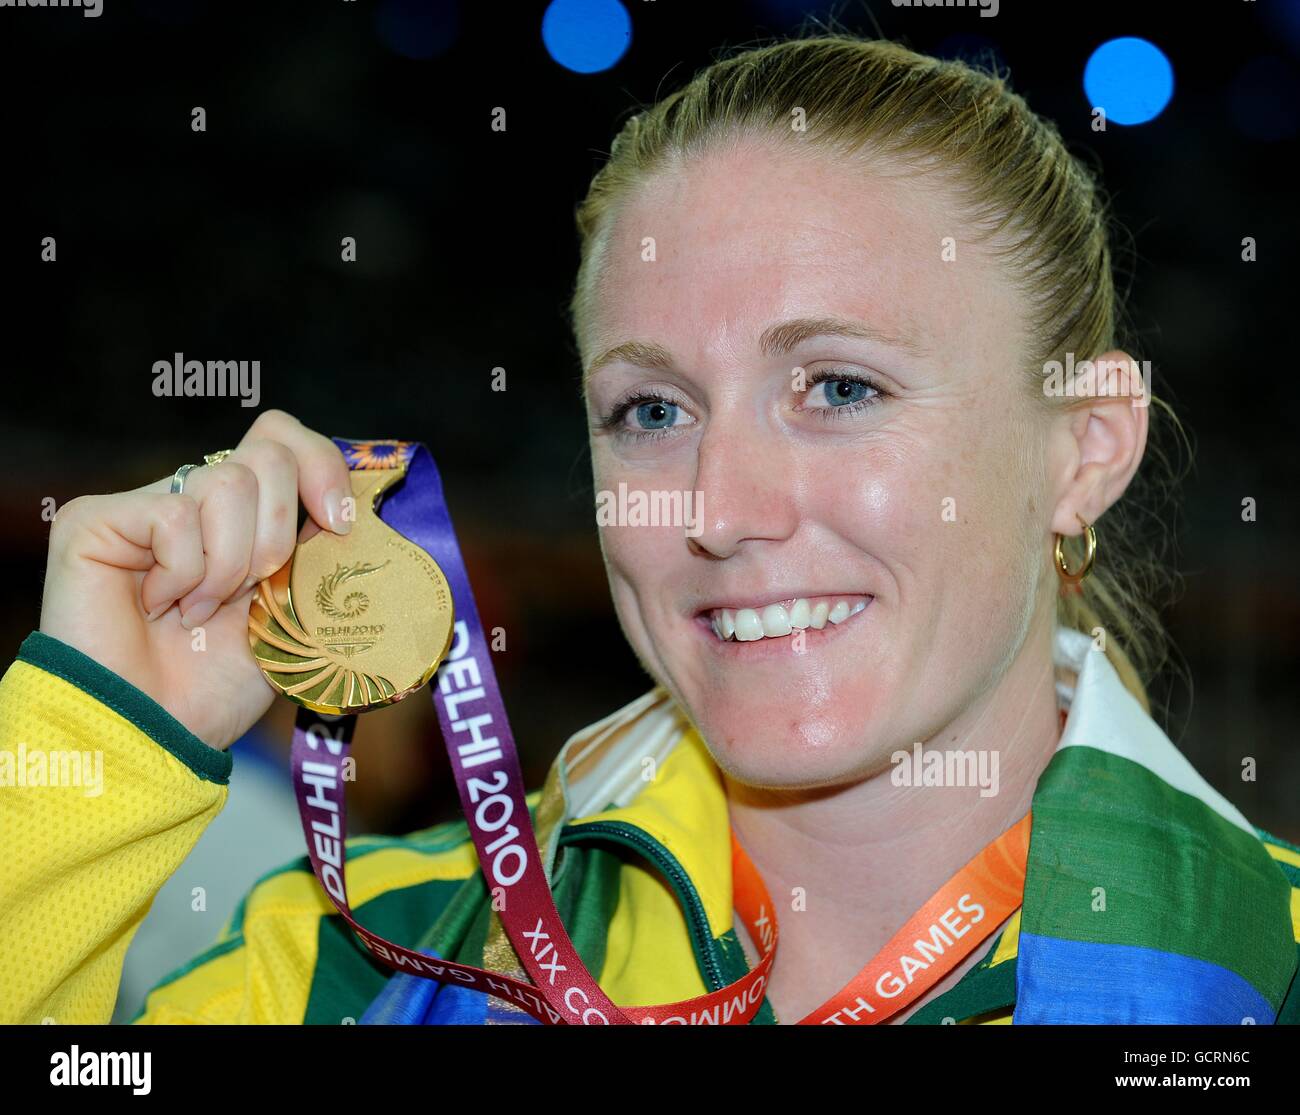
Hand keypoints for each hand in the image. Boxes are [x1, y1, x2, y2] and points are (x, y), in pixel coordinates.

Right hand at [38, 410, 352, 750]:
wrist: (153, 732)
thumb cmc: (217, 686)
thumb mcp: (294, 616)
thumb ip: (318, 559)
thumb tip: (360, 518)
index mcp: (244, 515)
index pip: (284, 440)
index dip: (321, 466)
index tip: (339, 526)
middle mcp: (193, 499)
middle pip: (267, 454)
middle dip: (279, 534)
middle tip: (251, 593)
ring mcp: (144, 505)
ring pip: (227, 483)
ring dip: (231, 564)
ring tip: (200, 611)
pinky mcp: (96, 519)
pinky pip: (173, 517)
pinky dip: (183, 574)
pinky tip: (158, 607)